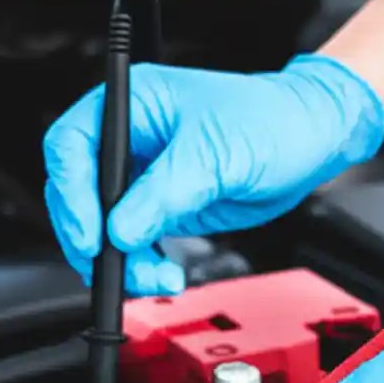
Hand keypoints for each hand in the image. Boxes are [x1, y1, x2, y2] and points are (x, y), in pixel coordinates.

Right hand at [43, 54, 383, 294]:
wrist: (312, 141)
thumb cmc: (272, 120)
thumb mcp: (214, 153)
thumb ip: (163, 193)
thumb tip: (121, 231)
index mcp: (131, 105)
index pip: (71, 145)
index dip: (72, 192)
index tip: (90, 232)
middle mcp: (129, 140)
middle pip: (77, 193)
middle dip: (92, 236)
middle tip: (114, 265)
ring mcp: (143, 177)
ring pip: (102, 227)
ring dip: (121, 261)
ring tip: (155, 277)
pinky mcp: (161, 208)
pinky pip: (132, 244)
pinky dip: (141, 266)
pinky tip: (163, 274)